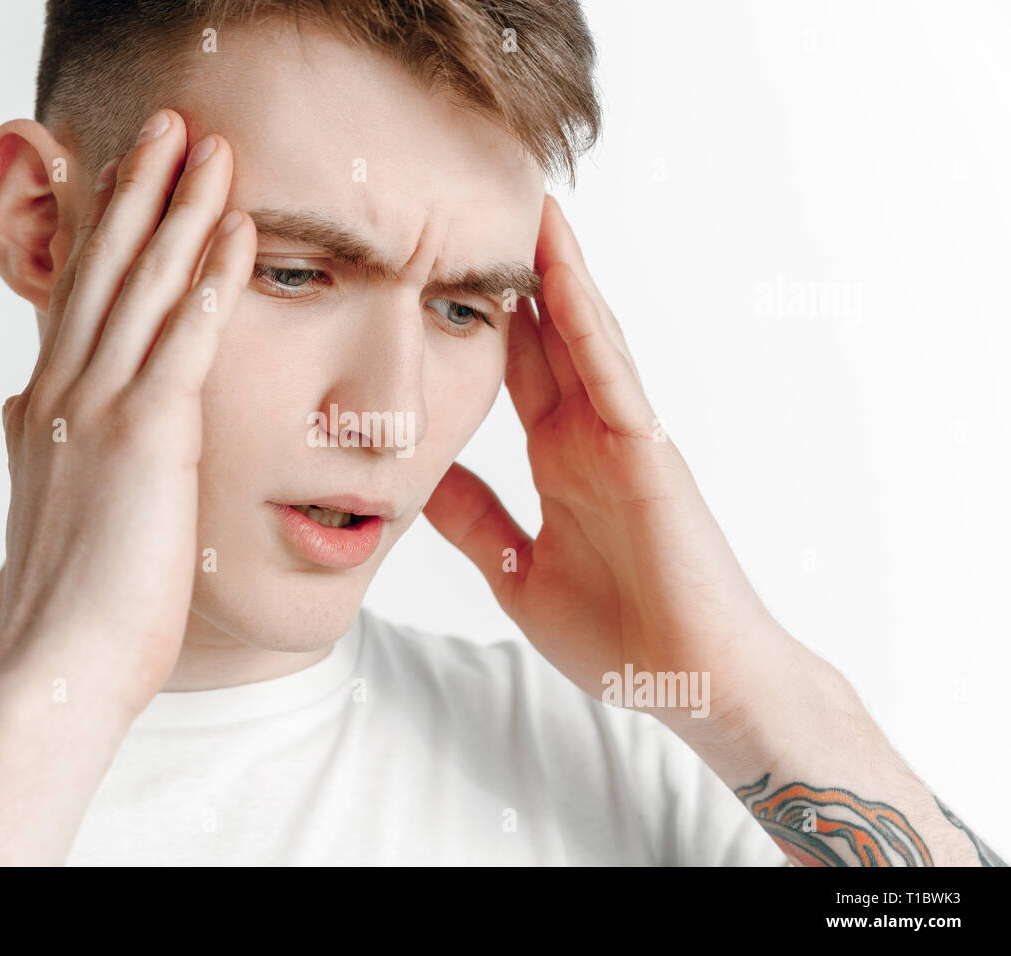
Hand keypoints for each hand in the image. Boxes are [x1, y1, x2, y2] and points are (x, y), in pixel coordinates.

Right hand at [0, 110, 254, 716]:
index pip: (81, 294)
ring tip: (213, 151)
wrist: (61, 662)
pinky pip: (185, 338)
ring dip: (182, 211)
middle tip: (171, 126)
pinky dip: (210, 280)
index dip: (106, 225)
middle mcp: (66, 391)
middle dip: (141, 189)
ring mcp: (101, 408)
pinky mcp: (144, 435)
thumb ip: (34, 444)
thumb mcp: (41, 501)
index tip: (130, 173)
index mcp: (49, 405)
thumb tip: (17, 408)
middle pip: (108, 268)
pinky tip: (238, 233)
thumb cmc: (73, 597)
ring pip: (146, 287)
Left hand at [423, 195, 781, 728]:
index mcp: (560, 460)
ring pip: (585, 337)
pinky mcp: (648, 453)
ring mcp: (622, 438)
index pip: (515, 371)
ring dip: (558, 271)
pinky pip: (612, 376)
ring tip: (528, 203)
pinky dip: (588, 323)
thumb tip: (422, 478)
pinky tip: (564, 274)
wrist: (684, 682)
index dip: (484, 317)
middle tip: (483, 202)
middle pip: (548, 335)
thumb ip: (474, 519)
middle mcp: (590, 436)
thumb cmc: (617, 634)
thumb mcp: (515, 570)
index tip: (441, 266)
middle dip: (520, 271)